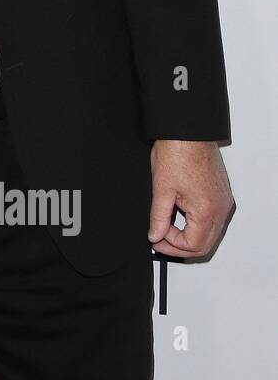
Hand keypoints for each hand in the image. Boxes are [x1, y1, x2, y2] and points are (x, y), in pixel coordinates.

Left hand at [148, 139, 233, 258]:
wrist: (188, 133)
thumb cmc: (178, 153)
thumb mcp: (161, 190)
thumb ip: (158, 218)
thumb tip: (155, 235)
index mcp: (207, 210)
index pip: (192, 245)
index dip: (171, 246)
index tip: (156, 238)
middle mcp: (221, 208)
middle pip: (204, 245)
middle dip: (179, 246)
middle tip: (159, 239)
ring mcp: (224, 202)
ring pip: (210, 234)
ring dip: (188, 237)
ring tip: (166, 230)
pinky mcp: (222, 195)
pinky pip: (213, 221)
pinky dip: (196, 226)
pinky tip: (179, 219)